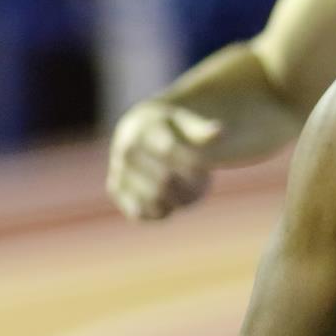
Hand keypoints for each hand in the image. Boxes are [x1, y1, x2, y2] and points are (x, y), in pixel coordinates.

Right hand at [107, 101, 222, 220]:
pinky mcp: (116, 190)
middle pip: (165, 181)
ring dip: (180, 202)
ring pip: (154, 200)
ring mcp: (119, 171)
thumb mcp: (185, 122)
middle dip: (191, 187)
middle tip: (205, 182)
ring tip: (194, 193)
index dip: (195, 163)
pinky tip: (174, 201)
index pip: (171, 151)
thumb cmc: (171, 128)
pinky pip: (142, 213)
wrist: (138, 132)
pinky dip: (164, 212)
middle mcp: (126, 151)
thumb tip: (219, 132)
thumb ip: (201, 130)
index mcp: (144, 129)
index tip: (208, 166)